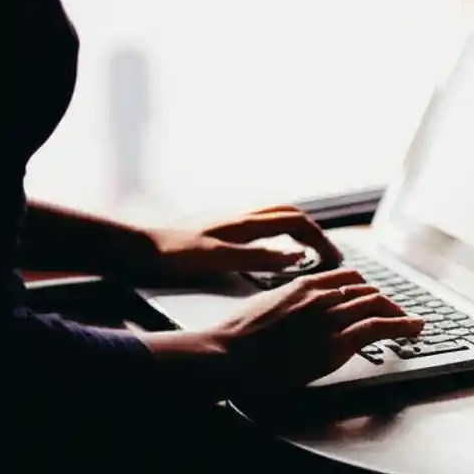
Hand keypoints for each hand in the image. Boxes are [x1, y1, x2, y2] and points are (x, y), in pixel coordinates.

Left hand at [142, 205, 343, 281]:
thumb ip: (260, 258)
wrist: (140, 249)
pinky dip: (282, 235)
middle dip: (316, 233)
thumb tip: (297, 257)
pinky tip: (275, 252)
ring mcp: (233, 221)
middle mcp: (243, 216)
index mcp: (246, 223)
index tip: (333, 260)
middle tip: (329, 255)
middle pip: (292, 214)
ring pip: (278, 217)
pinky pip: (264, 225)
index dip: (321, 240)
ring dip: (300, 230)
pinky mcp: (224, 229)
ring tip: (310, 252)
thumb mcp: (220, 260)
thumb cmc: (175, 255)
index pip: (298, 223)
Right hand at [143, 268, 423, 396]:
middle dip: (385, 301)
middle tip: (397, 312)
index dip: (365, 287)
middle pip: (366, 290)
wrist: (225, 354)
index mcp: (302, 285)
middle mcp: (321, 295)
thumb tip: (293, 315)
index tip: (373, 295)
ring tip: (413, 322)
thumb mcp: (263, 309)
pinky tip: (415, 329)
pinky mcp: (336, 341)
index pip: (346, 277)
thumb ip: (286, 306)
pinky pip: (379, 326)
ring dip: (399, 313)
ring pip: (377, 304)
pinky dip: (403, 325)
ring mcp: (330, 317)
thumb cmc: (234, 339)